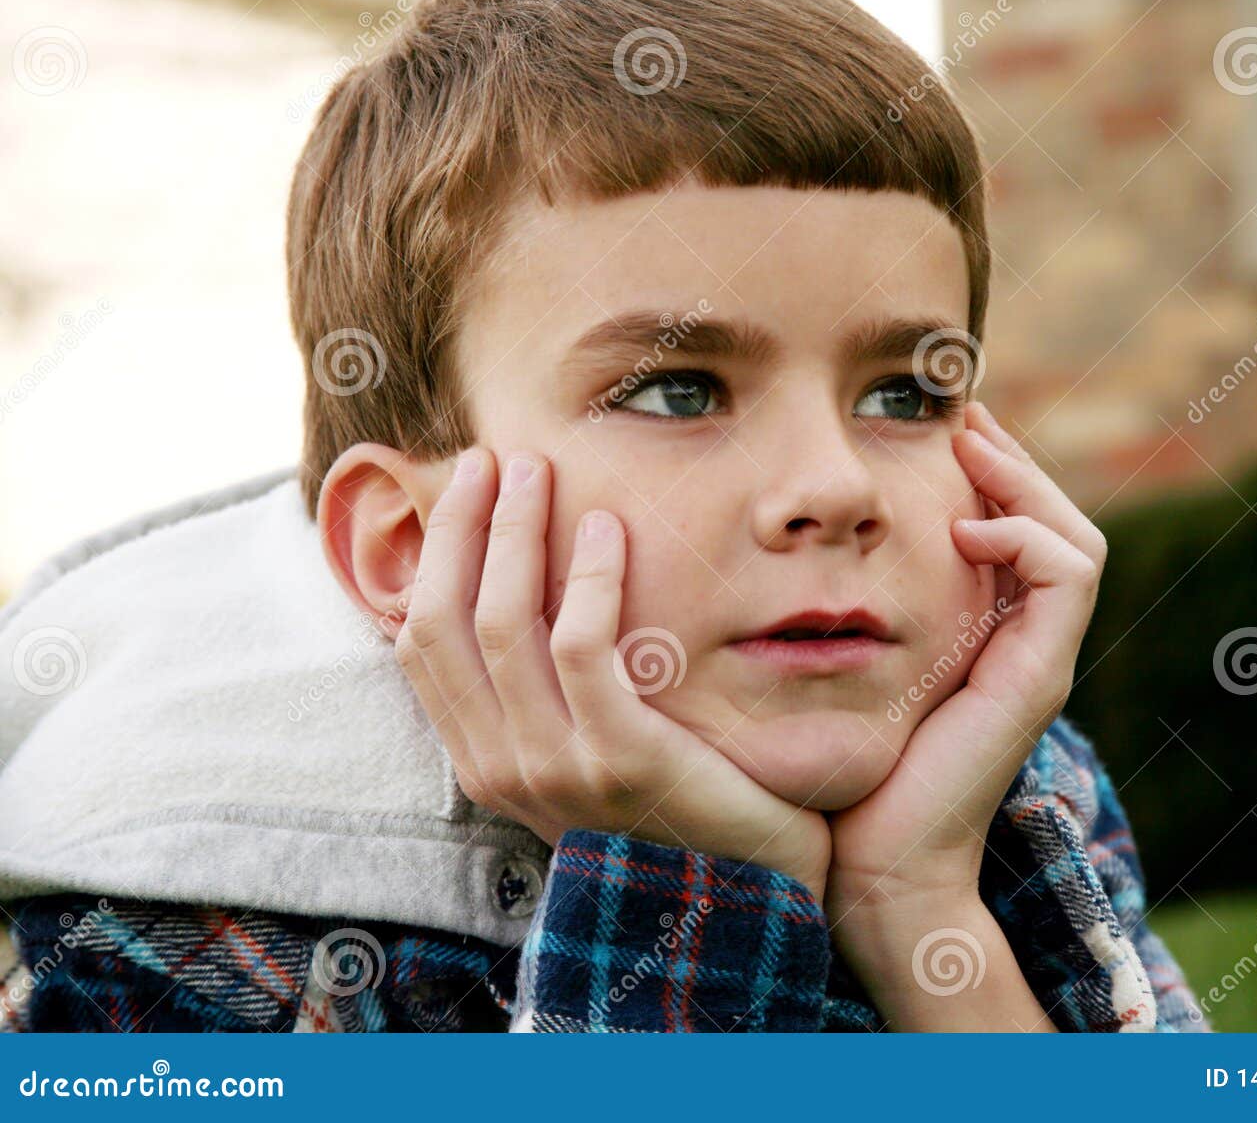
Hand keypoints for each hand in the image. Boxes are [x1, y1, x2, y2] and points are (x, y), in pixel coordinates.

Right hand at [390, 447, 831, 900]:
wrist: (741, 891)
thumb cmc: (671, 806)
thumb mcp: (585, 749)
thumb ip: (545, 689)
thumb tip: (524, 588)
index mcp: (481, 761)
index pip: (421, 641)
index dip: (435, 555)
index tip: (465, 487)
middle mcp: (500, 767)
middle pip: (447, 620)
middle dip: (465, 528)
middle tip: (497, 458)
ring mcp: (554, 768)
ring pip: (503, 621)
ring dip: (517, 533)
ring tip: (542, 470)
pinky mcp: (619, 759)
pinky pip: (582, 647)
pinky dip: (591, 578)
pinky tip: (611, 528)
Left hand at [825, 400, 1107, 920]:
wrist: (869, 863)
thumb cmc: (842, 770)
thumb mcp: (841, 667)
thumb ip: (846, 612)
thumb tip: (801, 545)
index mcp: (987, 639)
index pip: (1019, 533)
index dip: (992, 474)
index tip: (943, 427)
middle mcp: (1023, 645)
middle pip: (1056, 524)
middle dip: (1013, 461)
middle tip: (963, 415)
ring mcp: (1038, 662)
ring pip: (1074, 540)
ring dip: (1026, 482)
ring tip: (969, 446)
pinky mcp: (1037, 678)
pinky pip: (1067, 578)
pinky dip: (1026, 536)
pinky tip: (965, 527)